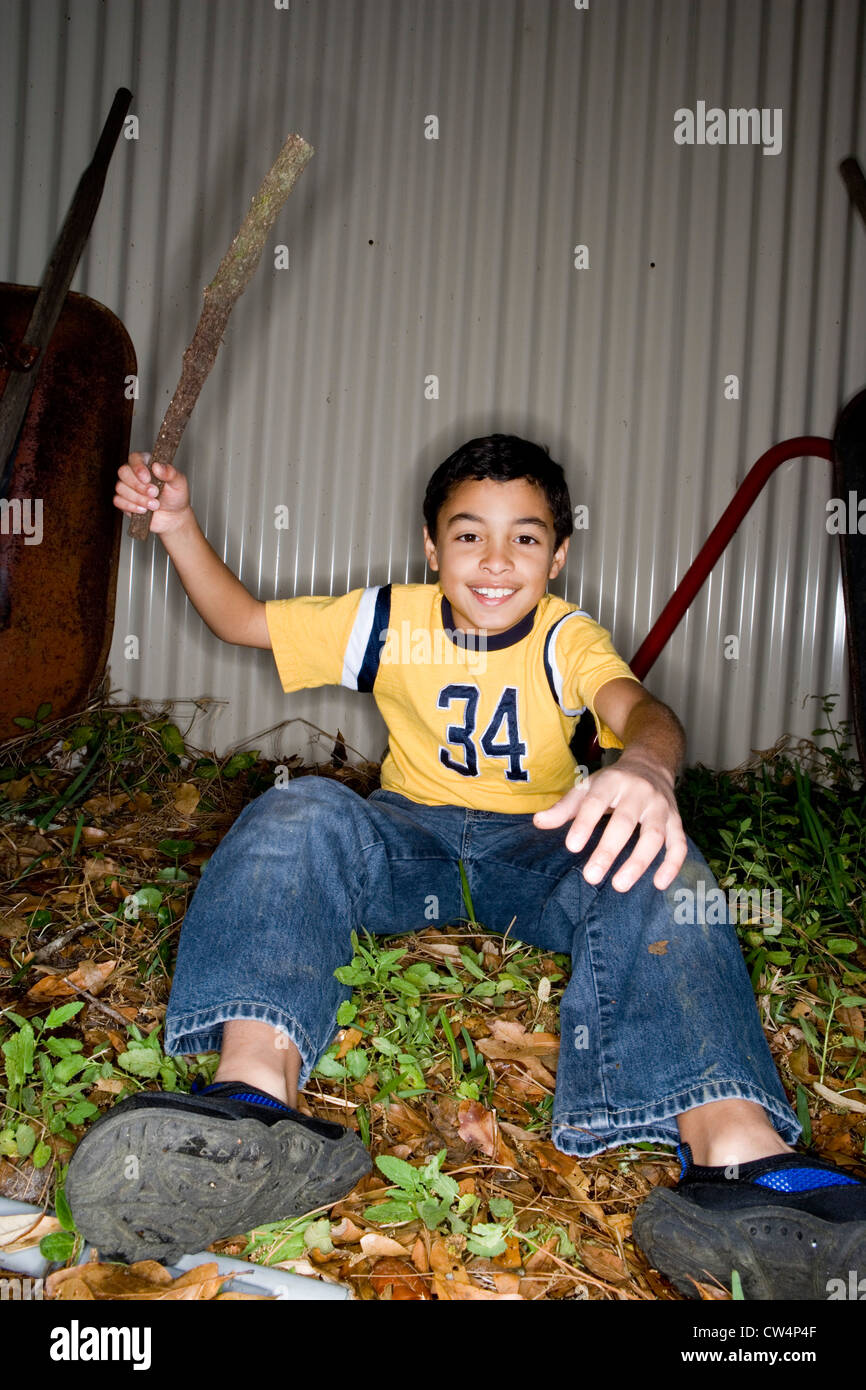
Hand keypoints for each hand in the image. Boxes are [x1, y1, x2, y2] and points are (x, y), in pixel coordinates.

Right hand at [114, 452, 191, 534]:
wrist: (173, 517)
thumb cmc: (176, 497)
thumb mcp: (179, 483)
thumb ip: (170, 473)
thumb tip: (157, 466)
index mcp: (148, 464)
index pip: (135, 458)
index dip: (138, 468)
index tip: (147, 479)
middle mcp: (135, 474)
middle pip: (123, 471)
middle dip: (138, 485)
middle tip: (155, 493)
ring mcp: (128, 487)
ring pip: (121, 487)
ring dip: (138, 498)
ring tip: (154, 505)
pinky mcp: (124, 501)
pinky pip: (118, 501)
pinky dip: (131, 506)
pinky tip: (144, 510)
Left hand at [533, 753, 687, 891]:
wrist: (651, 764)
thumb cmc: (613, 782)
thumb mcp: (588, 786)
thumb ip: (565, 807)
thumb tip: (539, 822)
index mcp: (613, 781)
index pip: (597, 801)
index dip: (584, 823)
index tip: (572, 847)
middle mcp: (639, 792)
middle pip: (625, 822)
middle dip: (608, 850)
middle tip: (591, 876)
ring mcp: (661, 806)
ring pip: (654, 835)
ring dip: (639, 862)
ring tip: (620, 885)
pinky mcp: (676, 820)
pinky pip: (679, 843)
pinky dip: (672, 864)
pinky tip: (659, 884)